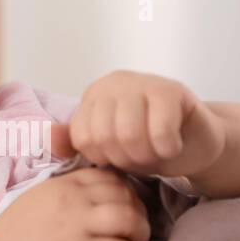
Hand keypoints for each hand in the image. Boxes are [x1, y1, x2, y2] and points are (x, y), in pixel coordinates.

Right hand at [0, 167, 150, 240]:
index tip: (117, 218)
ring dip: (136, 238)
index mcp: (58, 185)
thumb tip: (92, 201)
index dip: (123, 195)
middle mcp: (70, 199)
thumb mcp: (30, 207)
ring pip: (131, 220)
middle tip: (126, 239)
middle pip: (127, 195)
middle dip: (136, 216)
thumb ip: (60, 198)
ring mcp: (75, 226)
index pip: (109, 176)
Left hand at [48, 70, 225, 179]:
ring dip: (146, 156)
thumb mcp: (107, 147)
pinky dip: (167, 150)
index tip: (119, 155)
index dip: (102, 157)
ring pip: (131, 135)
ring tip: (155, 151)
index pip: (83, 137)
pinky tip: (172, 145)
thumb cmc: (147, 145)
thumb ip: (75, 142)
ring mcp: (145, 82)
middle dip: (126, 158)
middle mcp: (116, 82)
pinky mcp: (173, 91)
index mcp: (95, 94)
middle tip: (141, 155)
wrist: (194, 142)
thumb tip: (44, 137)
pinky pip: (160, 133)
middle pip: (106, 136)